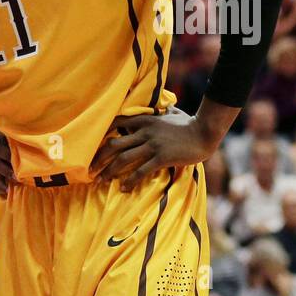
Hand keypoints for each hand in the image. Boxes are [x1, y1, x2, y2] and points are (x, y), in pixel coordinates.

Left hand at [89, 107, 215, 191]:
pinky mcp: (162, 157)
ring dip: (110, 171)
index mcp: (145, 119)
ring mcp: (153, 144)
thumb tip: (166, 106)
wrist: (204, 132)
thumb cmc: (190, 123)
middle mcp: (145, 131)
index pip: (116, 124)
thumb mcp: (173, 113)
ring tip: (102, 181)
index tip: (93, 148)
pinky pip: (141, 171)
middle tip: (91, 170)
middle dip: (99, 158)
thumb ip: (164, 111)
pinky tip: (124, 188)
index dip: (102, 136)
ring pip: (124, 159)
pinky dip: (131, 180)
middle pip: (114, 144)